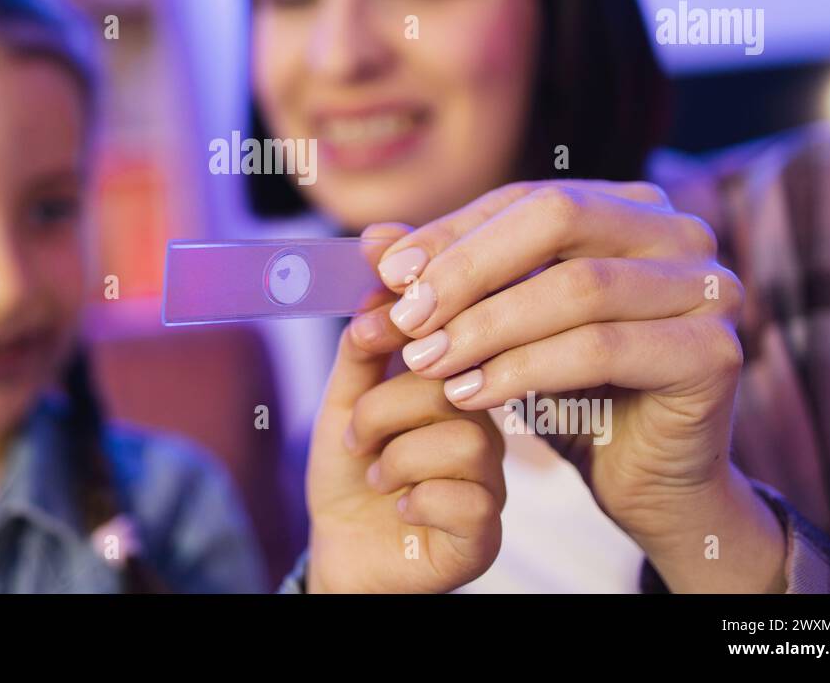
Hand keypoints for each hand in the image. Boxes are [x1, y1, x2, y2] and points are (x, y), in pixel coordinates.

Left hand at [305, 231, 505, 592]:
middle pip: (457, 388)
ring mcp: (491, 484)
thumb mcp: (344, 399)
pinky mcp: (485, 535)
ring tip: (378, 476)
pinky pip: (468, 502)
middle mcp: (485, 431)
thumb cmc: (349, 474)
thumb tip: (376, 278)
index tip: (365, 339)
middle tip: (356, 438)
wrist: (338, 550)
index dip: (410, 331)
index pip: (457, 339)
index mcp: (457, 390)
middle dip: (385, 408)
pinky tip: (401, 509)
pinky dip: (417, 501)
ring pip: (464, 443)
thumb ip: (363, 347)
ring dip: (399, 458)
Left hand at [362, 181, 785, 591]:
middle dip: (468, 268)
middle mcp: (678, 231)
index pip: (526, 198)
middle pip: (557, 218)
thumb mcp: (502, 325)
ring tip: (425, 363)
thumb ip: (446, 278)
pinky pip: (602, 348)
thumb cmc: (573, 389)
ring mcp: (708, 286)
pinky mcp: (713, 351)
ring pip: (577, 287)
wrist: (648, 475)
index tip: (384, 273)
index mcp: (630, 206)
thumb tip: (370, 240)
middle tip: (405, 317)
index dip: (452, 232)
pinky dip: (524, 369)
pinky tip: (470, 394)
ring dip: (486, 326)